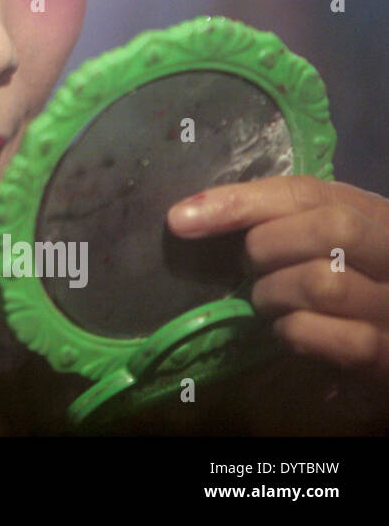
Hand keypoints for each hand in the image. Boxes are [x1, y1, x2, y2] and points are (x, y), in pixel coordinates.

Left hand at [168, 175, 388, 376]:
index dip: (241, 202)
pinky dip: (294, 333)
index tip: (182, 220)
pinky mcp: (385, 358)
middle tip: (251, 269)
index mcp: (373, 215)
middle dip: (269, 249)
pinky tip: (287, 332)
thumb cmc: (332, 284)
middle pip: (331, 228)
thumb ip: (269, 220)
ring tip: (269, 302)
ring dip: (275, 295)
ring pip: (326, 283)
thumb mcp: (309, 243)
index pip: (306, 192)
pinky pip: (334, 337)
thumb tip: (185, 216)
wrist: (380, 339)